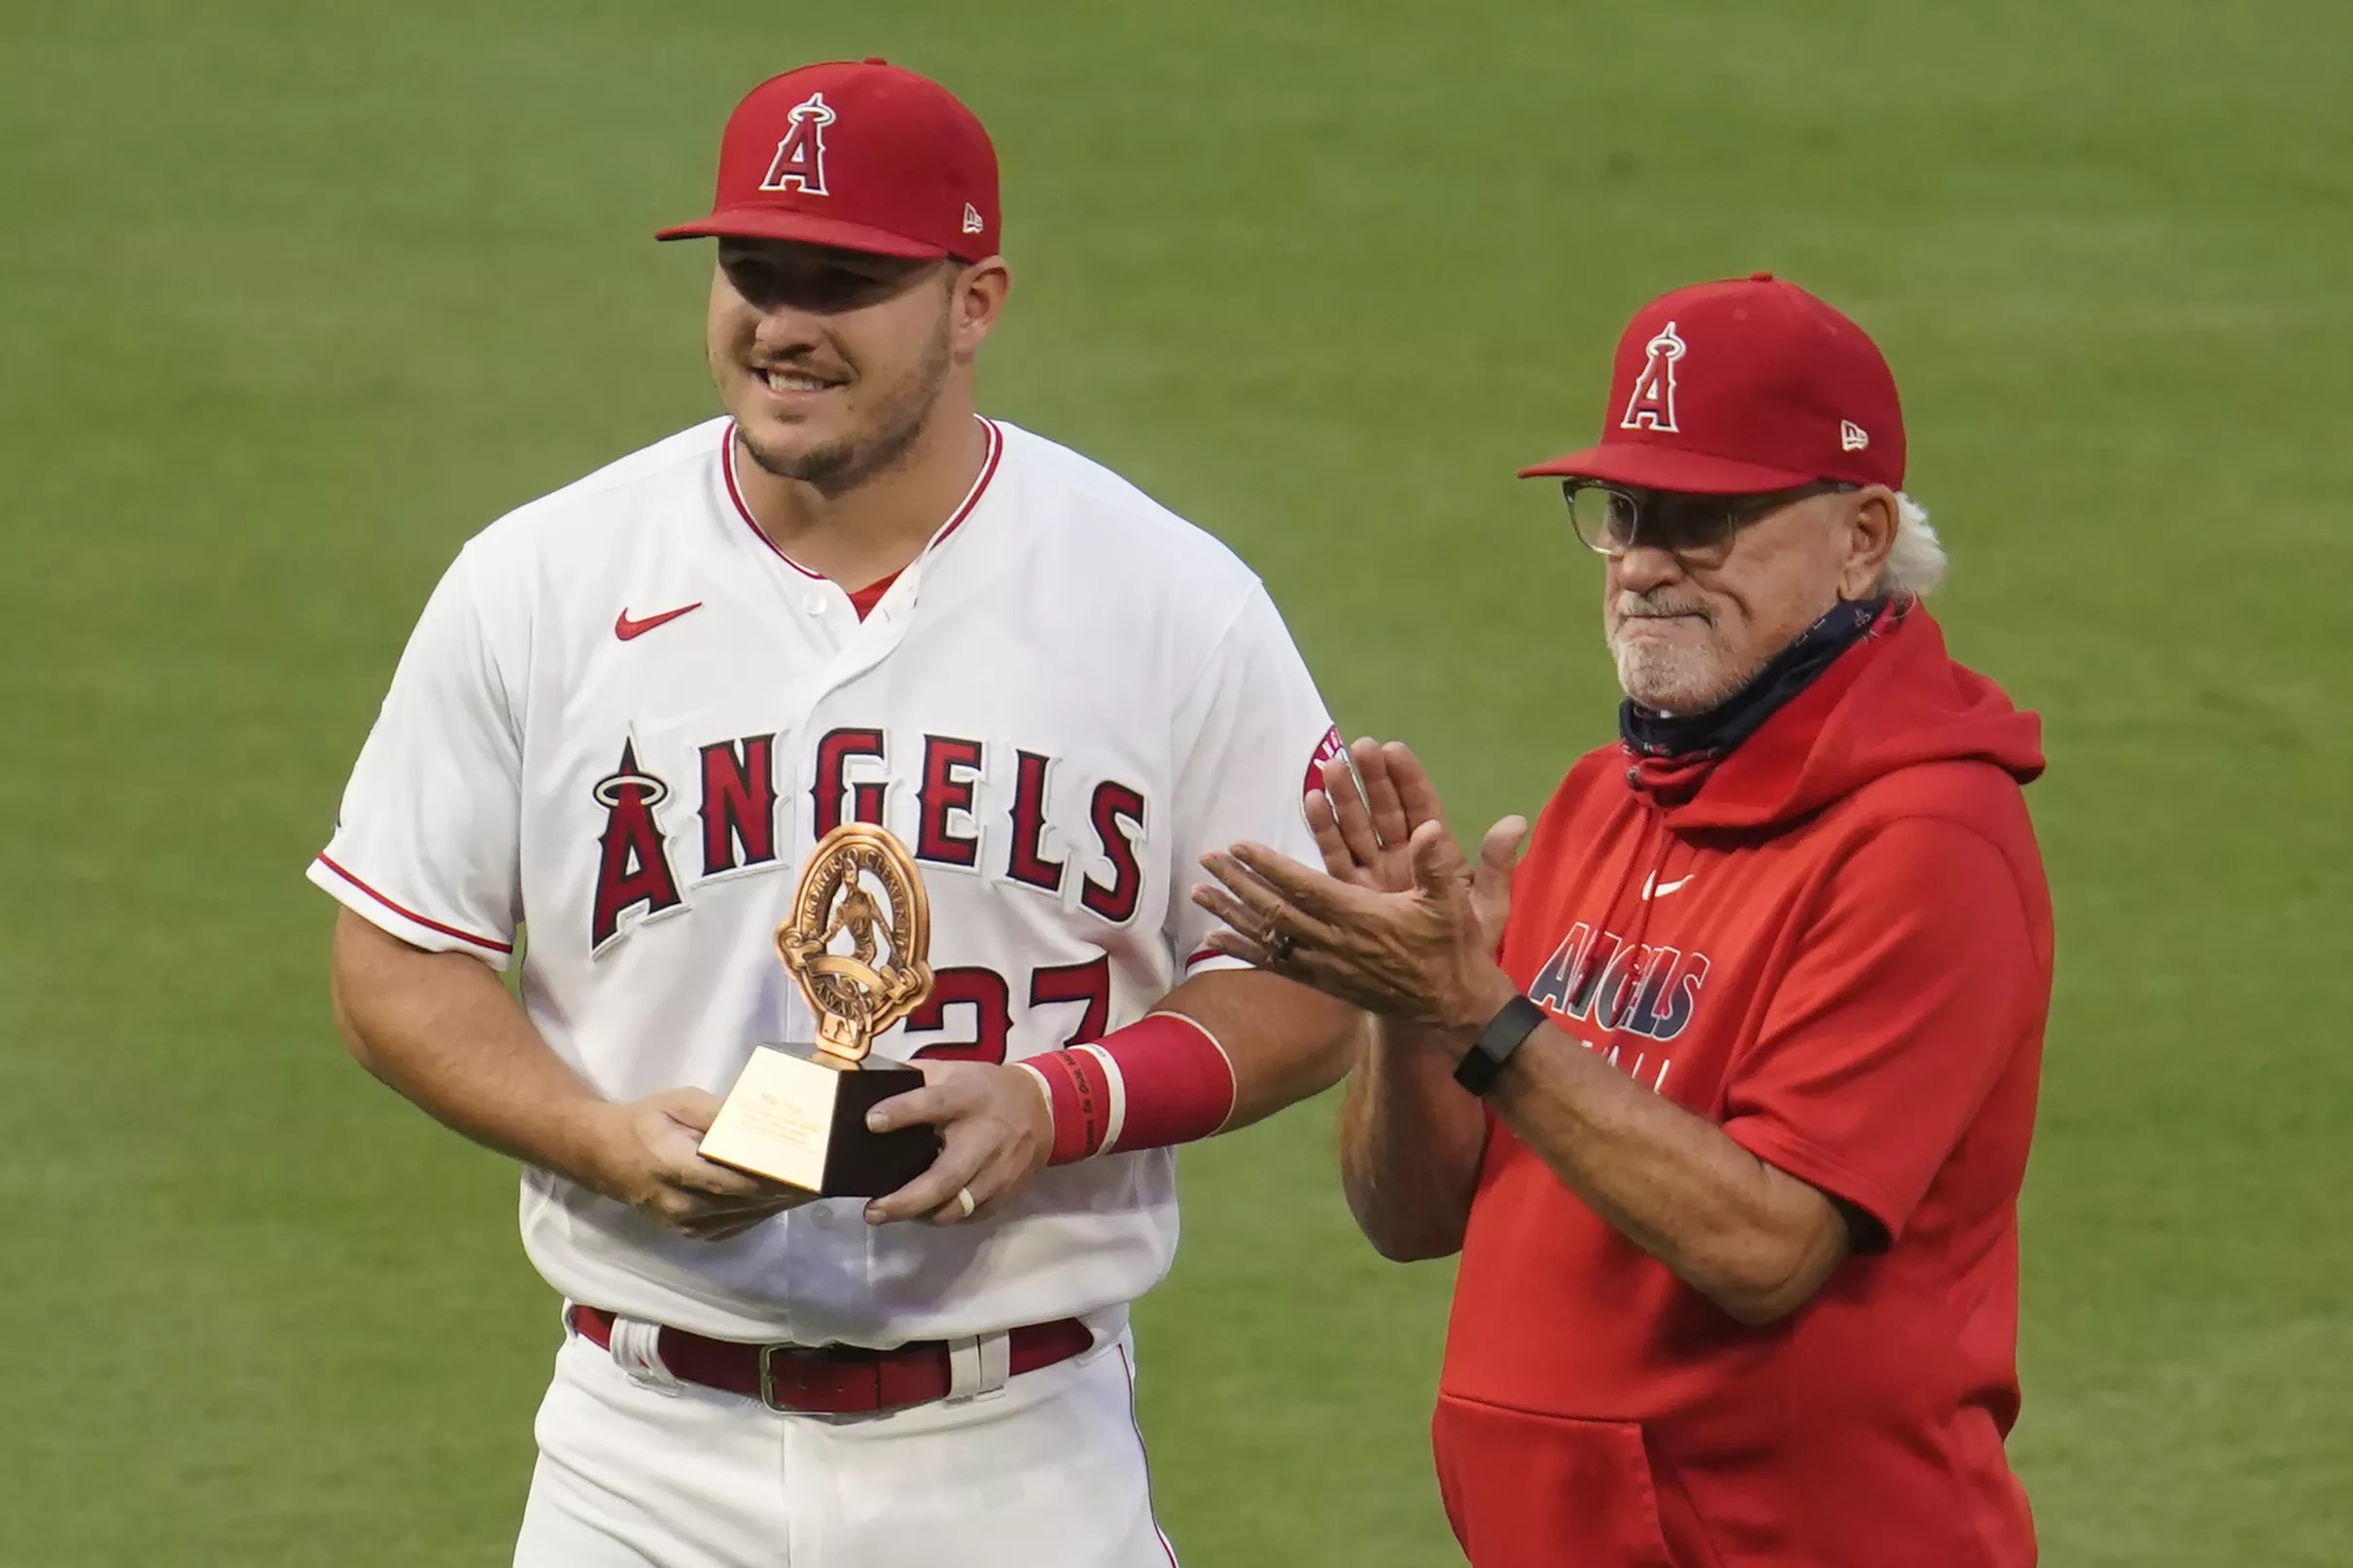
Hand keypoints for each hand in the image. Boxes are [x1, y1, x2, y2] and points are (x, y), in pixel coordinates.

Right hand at [574, 1088, 817, 1240]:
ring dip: (780, 1204)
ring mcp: (685, 1224)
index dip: (775, 1177)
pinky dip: (761, 1212)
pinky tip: (783, 1199)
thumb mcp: (678, 1102)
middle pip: (747, 1201)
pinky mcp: (690, 1233)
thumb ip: (717, 1113)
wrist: (603, 1156)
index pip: (736, 1179)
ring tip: (814, 1188)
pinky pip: (734, 1225)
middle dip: (788, 1191)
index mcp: (675, 1167)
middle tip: (825, 1177)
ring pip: (745, 1217)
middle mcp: (681, 1204)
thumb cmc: (645, 1121)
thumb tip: (755, 1117)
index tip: (809, 1167)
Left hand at [860, 1060, 1053, 1225]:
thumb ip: (915, 1078)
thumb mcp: (953, 1071)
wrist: (1042, 1108)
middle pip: (944, 1178)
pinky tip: (927, 1210)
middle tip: (873, 1211)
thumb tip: (867, 1084)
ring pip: (957, 1207)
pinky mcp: (1007, 1192)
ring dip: (921, 1214)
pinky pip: (971, 1216)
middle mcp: (984, 1137)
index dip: (901, 1113)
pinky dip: (945, 1216)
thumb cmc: (985, 1089)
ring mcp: (998, 1170)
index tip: (871, 1122)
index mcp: (966, 1099)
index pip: (933, 1104)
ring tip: (894, 1211)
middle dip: (905, 1200)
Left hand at [1194, 814, 1527, 1032]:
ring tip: (1197, 890)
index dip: (1269, 866)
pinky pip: (1274, 964)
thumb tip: (1431, 827)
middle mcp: (1335, 943)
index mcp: (1362, 917)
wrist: (1449, 1007)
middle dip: (1239, 882)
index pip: (1305, 888)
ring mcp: (1324, 966)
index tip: (1239, 845)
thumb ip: (1437, 866)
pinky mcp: (1322, 982)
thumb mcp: (1454, 903)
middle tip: (1207, 858)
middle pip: (1275, 910)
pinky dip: (1242, 949)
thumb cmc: (1451, 948)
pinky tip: (1214, 938)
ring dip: (1230, 911)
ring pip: (1267, 936)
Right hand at [1311, 741, 1514, 953]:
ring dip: (1343, 796)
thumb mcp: (1488, 907)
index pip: (1422, 808)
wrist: (1436, 991)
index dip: (1408, 779)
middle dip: (1371, 778)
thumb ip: (1496, 866)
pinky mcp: (1351, 891)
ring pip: (1358, 827)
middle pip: (1385, 811)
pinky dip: (1325, 829)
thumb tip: (1516, 821)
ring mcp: (1375, 873)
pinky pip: (1336, 855)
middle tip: (1357, 747)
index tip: (1393, 749)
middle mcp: (1404, 858)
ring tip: (1329, 765)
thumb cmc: (1465, 948)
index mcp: (1438, 857)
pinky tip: (1312, 801)